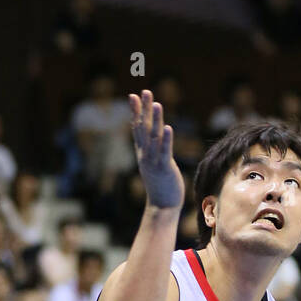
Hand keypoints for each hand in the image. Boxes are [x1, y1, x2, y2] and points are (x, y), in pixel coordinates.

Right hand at [130, 89, 183, 210]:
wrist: (161, 208)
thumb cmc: (161, 188)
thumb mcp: (155, 166)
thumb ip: (154, 152)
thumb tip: (157, 141)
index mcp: (143, 153)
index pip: (138, 129)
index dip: (136, 112)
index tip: (133, 96)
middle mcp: (146, 155)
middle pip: (143, 128)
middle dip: (143, 109)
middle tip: (144, 91)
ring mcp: (154, 161)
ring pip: (154, 137)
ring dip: (155, 120)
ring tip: (156, 103)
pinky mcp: (165, 169)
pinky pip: (165, 152)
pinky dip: (166, 139)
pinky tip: (167, 127)